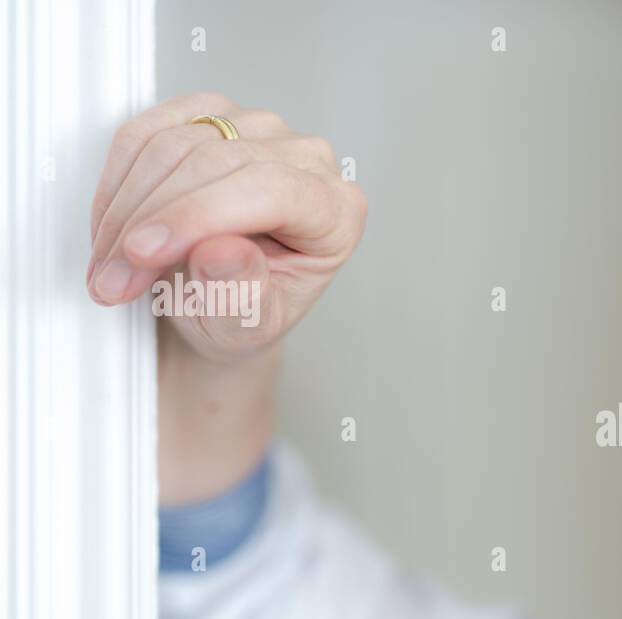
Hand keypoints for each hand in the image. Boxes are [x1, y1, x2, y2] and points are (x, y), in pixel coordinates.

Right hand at [87, 91, 367, 359]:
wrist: (225, 303)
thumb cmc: (248, 314)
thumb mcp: (248, 327)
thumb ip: (241, 296)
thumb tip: (221, 253)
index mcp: (337, 212)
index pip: (269, 190)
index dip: (197, 216)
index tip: (142, 252)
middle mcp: (306, 160)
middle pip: (216, 164)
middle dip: (150, 223)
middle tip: (113, 279)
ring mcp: (258, 129)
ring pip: (173, 146)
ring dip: (125, 209)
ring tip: (110, 267)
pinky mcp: (210, 115)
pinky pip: (146, 133)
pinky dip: (118, 181)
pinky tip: (112, 227)